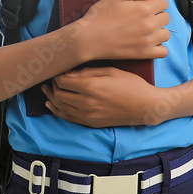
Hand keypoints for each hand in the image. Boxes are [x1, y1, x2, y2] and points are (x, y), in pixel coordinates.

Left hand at [42, 67, 163, 127]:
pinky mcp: (91, 123)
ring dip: (52, 98)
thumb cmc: (131, 85)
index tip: (59, 69)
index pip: (63, 81)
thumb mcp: (111, 70)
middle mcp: (87, 103)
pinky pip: (69, 118)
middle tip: (51, 78)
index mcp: (91, 87)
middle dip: (52, 86)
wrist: (145, 106)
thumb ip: (88, 71)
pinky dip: (58, 111)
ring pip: (61, 107)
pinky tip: (52, 106)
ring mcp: (88, 115)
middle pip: (59, 94)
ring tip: (47, 90)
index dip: (57, 74)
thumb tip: (70, 72)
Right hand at [67, 0, 169, 62]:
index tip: (143, 5)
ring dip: (159, 30)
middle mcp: (149, 25)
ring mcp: (148, 41)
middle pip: (166, 17)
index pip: (164, 2)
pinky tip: (148, 41)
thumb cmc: (101, 15)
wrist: (88, 38)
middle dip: (156, 15)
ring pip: (166, 34)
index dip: (154, 2)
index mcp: (144, 9)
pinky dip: (159, 47)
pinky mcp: (144, 54)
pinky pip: (163, 51)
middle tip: (141, 17)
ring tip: (144, 29)